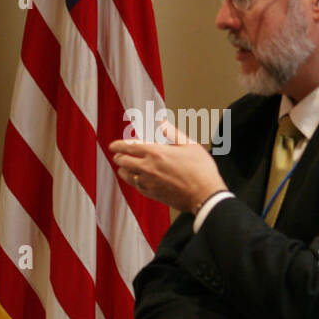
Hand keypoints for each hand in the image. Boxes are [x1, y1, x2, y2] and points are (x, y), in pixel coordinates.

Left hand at [108, 120, 227, 212]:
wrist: (205, 195)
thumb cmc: (201, 169)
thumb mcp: (189, 144)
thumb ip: (172, 133)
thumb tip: (162, 123)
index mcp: (156, 152)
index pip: (128, 147)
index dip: (117, 145)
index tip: (113, 145)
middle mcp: (148, 167)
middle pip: (123, 161)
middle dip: (119, 156)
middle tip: (118, 154)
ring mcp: (148, 182)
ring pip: (126, 175)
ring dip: (123, 169)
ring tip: (124, 166)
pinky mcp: (152, 194)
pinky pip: (135, 186)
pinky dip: (132, 180)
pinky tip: (136, 178)